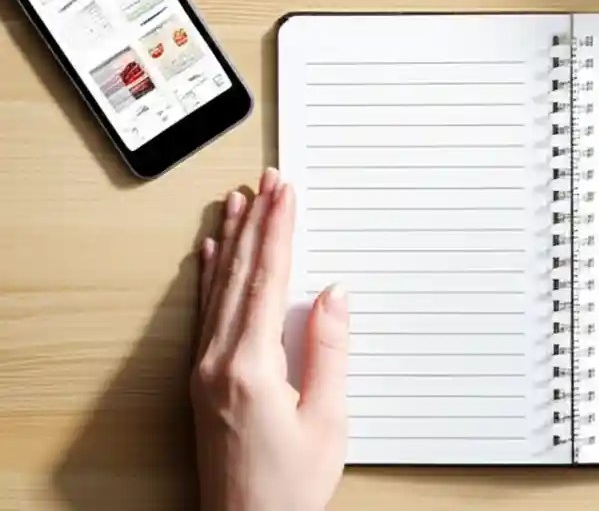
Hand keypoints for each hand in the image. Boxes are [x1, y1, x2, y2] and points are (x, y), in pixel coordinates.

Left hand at [192, 168, 348, 510]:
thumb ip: (330, 350)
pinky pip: (206, 314)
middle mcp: (217, 363)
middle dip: (257, 223)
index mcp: (250, 367)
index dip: (279, 231)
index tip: (286, 194)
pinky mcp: (202, 383)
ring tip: (239, 202)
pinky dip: (211, 278)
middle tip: (267, 182)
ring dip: (233, 241)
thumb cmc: (288, 487)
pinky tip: (212, 258)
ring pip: (219, 289)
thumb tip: (333, 295)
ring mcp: (204, 372)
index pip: (268, 281)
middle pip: (241, 276)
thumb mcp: (327, 420)